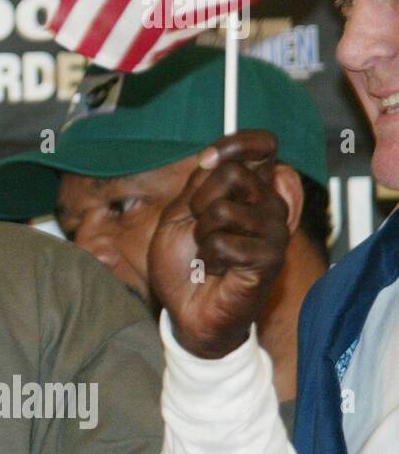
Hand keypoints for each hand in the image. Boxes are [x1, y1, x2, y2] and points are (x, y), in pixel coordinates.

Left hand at [147, 130, 289, 358]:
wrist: (188, 310)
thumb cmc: (185, 263)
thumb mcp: (179, 215)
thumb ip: (197, 185)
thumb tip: (211, 157)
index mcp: (250, 189)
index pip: (262, 145)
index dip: (237, 143)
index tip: (208, 159)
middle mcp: (269, 205)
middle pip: (234, 173)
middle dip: (199, 201)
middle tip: (200, 228)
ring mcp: (274, 232)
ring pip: (222, 210)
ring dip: (202, 234)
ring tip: (209, 253)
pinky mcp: (270, 259)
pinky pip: (222, 243)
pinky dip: (209, 258)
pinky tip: (219, 270)